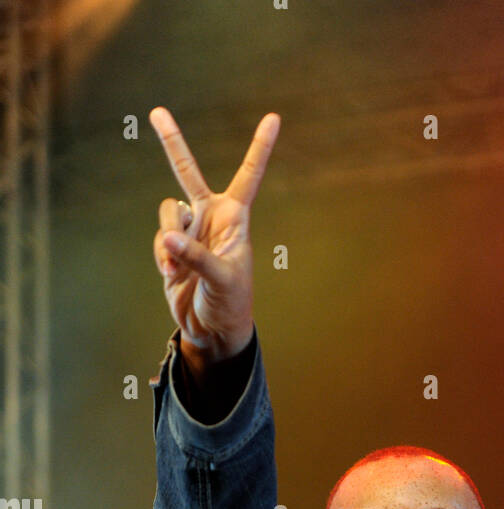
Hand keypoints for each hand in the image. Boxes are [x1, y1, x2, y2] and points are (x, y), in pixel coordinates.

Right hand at [150, 107, 280, 365]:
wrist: (212, 330)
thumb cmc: (230, 304)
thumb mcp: (222, 281)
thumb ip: (196, 257)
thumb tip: (168, 237)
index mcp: (234, 219)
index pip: (248, 176)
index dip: (259, 147)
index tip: (273, 118)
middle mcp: (211, 217)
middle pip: (188, 172)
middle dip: (172, 143)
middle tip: (157, 112)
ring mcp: (189, 231)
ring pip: (167, 211)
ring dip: (168, 237)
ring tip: (176, 267)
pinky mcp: (171, 247)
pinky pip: (159, 239)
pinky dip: (161, 256)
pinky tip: (171, 275)